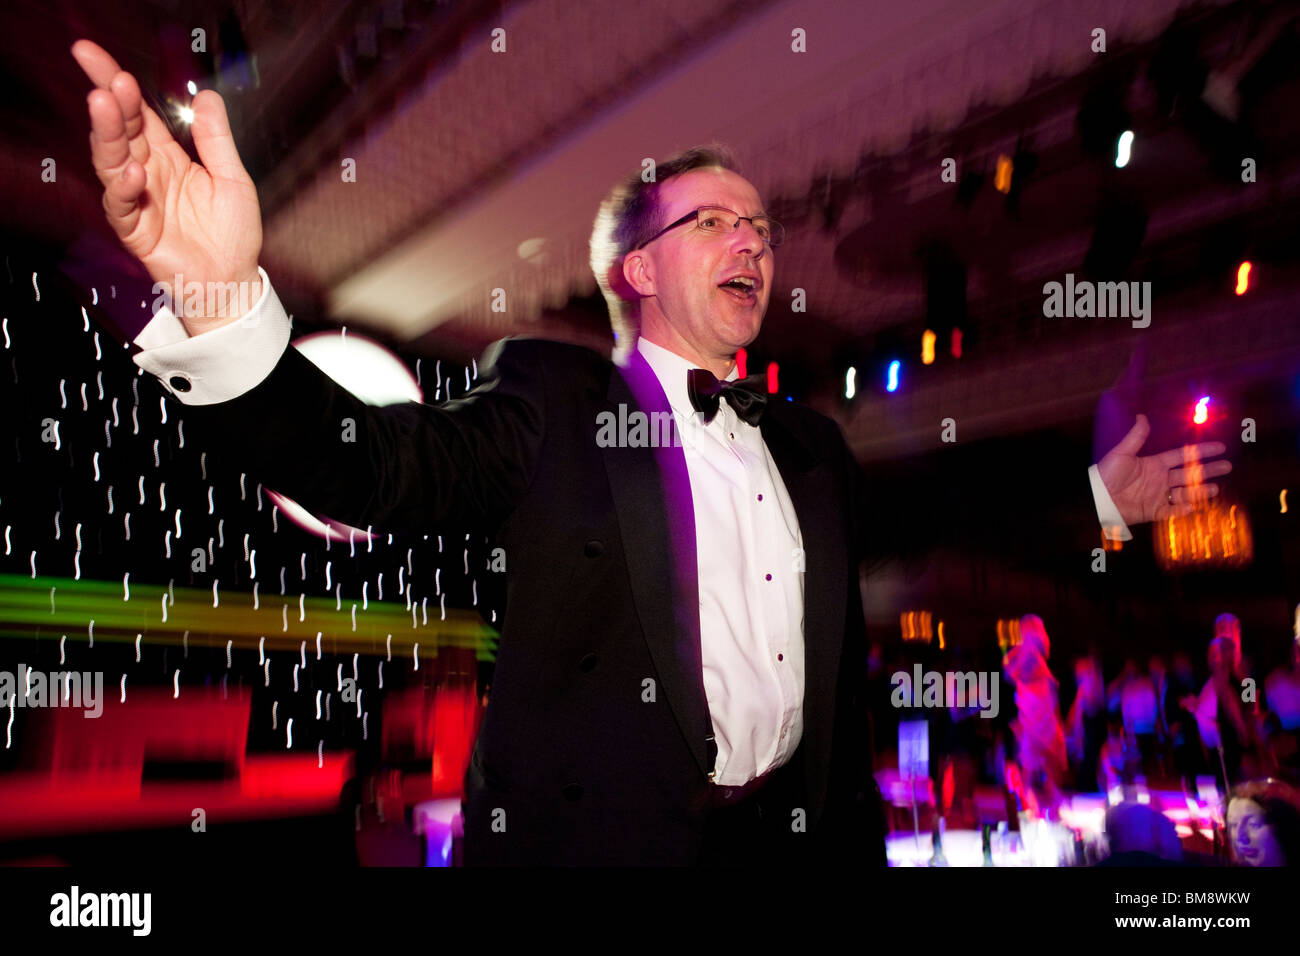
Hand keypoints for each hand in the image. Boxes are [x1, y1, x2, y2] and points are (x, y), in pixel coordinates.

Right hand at [71, 39, 261, 334]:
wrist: (232, 281)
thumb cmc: (232, 235)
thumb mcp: (233, 178)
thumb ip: (216, 139)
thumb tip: (207, 96)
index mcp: (170, 157)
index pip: (140, 114)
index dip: (122, 87)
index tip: (105, 62)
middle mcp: (148, 173)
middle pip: (121, 129)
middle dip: (108, 99)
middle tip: (101, 73)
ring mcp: (139, 199)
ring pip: (112, 160)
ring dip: (108, 133)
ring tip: (106, 105)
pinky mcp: (136, 229)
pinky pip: (122, 204)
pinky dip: (125, 186)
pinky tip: (134, 170)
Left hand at [1096, 414, 1231, 526]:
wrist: (1097, 498)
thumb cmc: (1107, 474)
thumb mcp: (1122, 453)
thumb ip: (1136, 437)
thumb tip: (1142, 416)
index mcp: (1154, 464)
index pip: (1182, 455)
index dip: (1201, 451)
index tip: (1220, 447)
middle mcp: (1160, 479)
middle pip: (1189, 474)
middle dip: (1208, 471)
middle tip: (1227, 467)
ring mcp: (1158, 495)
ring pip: (1184, 493)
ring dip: (1200, 490)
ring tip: (1216, 488)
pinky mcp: (1153, 511)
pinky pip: (1172, 511)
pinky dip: (1182, 509)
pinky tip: (1194, 506)